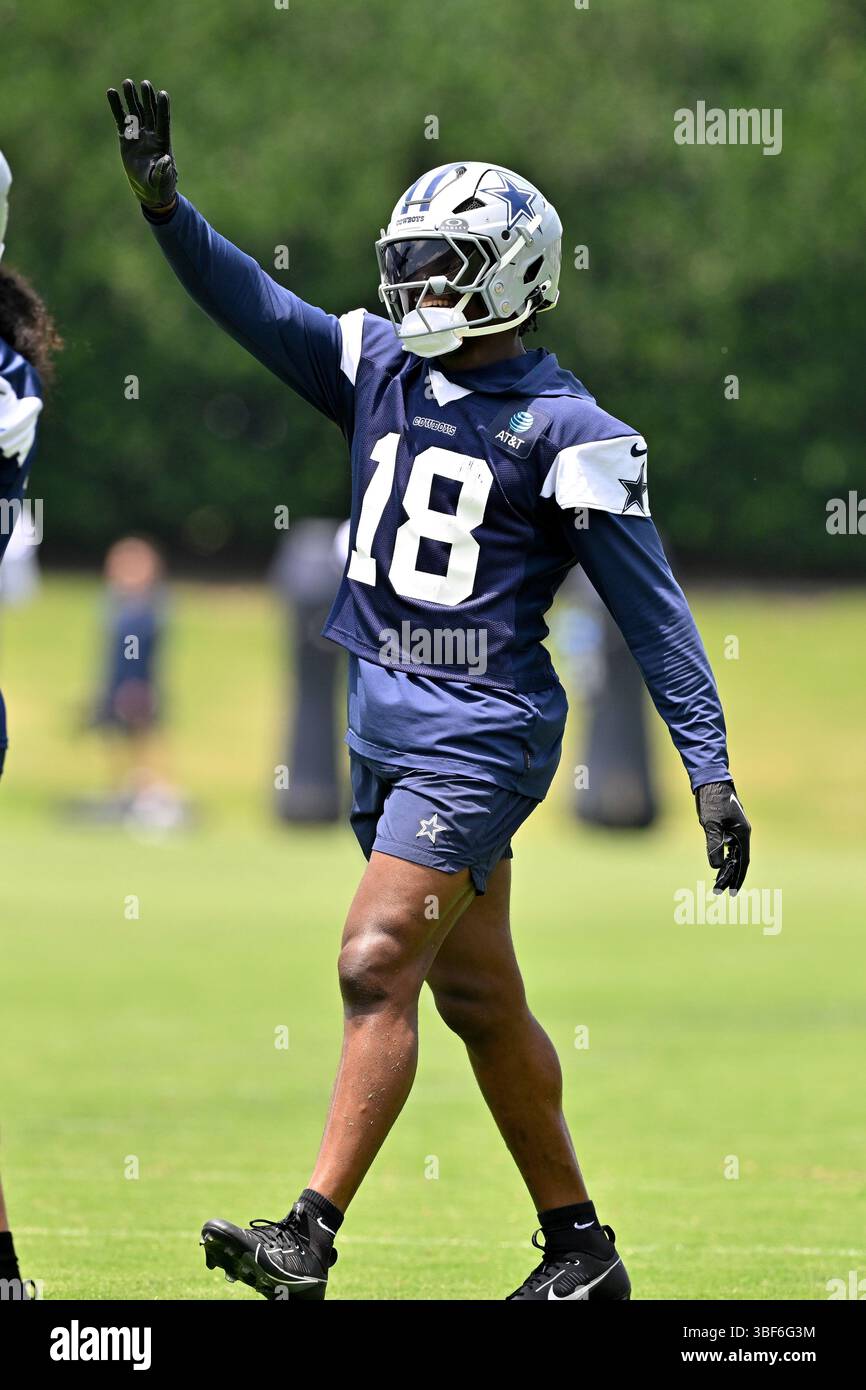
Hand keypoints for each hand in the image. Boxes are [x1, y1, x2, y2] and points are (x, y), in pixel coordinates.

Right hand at [107, 79, 176, 209]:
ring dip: (131, 98)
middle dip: (147, 98)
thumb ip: (164, 170)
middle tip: (144, 84)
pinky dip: (117, 107)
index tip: (162, 93)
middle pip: (149, 112)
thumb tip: (166, 159)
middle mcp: (151, 134)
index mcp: (162, 142)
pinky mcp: (126, 137)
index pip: (163, 121)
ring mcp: (138, 134)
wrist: (149, 190)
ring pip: (135, 112)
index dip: (162, 108)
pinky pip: (121, 119)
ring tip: (127, 83)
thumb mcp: (163, 180)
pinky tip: (112, 92)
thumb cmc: (160, 185)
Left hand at [695, 780, 750, 895]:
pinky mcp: (728, 825)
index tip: (732, 891)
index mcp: (742, 833)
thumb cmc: (712, 800)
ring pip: (734, 854)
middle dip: (731, 876)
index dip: (738, 878)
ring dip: (727, 868)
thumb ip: (714, 844)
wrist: (711, 780)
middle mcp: (741, 833)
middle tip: (720, 891)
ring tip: (718, 882)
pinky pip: (728, 846)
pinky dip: (724, 856)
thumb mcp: (711, 823)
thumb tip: (716, 867)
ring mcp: (735, 829)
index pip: (743, 862)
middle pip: (739, 860)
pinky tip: (718, 864)